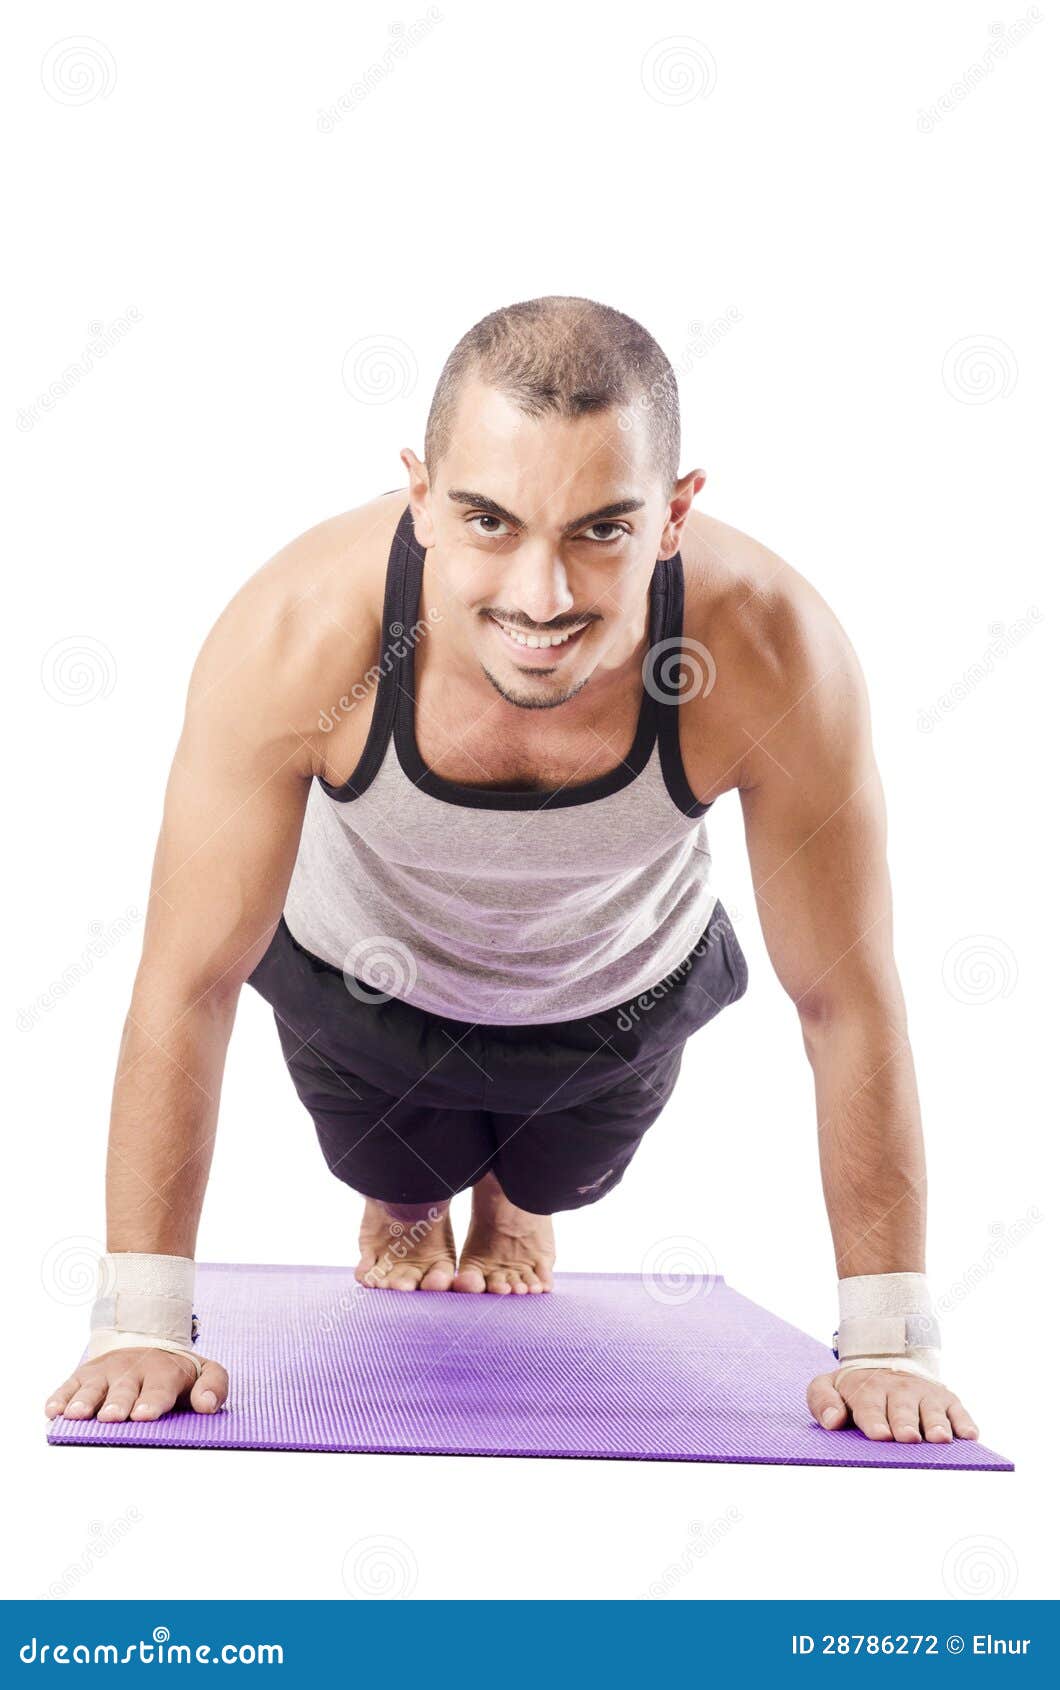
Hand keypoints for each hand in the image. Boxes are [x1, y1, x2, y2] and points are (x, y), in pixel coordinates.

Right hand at [44, 1347, 228, 1422]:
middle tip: (113, 1416)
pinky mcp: (84, 1375)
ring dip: (85, 1401)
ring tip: (78, 1415)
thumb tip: (207, 1406)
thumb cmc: (176, 1371)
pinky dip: (60, 1398)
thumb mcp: (206, 1371)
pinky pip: (69, 1386)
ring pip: (93, 1388)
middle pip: (123, 1390)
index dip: (152, 1401)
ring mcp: (106, 1372)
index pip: (159, 1388)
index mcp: (164, 1372)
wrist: (148, 1340)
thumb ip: (214, 1386)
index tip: (144, 1414)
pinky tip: (54, 1411)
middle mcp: (132, 1370)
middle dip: (118, 1403)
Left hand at [807, 1365, 978, 1442]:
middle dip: (905, 1424)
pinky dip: (964, 1422)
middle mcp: (898, 1391)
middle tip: (908, 1438)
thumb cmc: (854, 1387)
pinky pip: (959, 1410)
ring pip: (932, 1411)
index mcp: (867, 1390)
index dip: (875, 1421)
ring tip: (939, 1438)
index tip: (879, 1435)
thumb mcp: (827, 1386)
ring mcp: (924, 1394)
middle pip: (902, 1410)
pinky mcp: (947, 1399)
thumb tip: (832, 1422)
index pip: (870, 1408)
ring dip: (936, 1424)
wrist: (884, 1358)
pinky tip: (968, 1434)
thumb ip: (822, 1401)